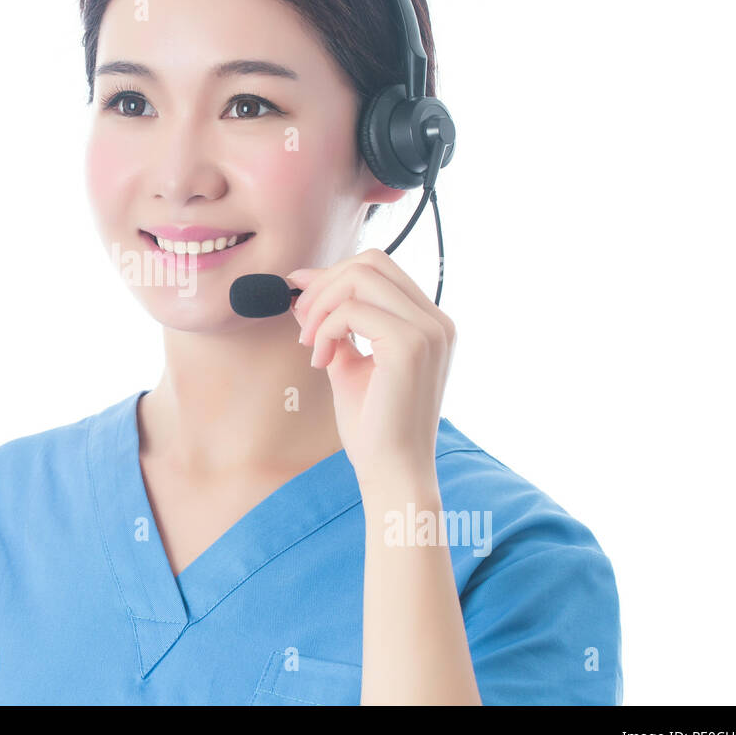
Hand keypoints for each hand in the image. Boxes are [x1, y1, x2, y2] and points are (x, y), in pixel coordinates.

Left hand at [288, 248, 455, 496]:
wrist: (392, 473)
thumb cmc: (374, 427)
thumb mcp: (350, 366)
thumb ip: (334, 327)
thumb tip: (303, 291)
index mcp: (429, 324)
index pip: (381, 268)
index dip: (334, 273)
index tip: (299, 290)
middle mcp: (436, 322)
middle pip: (372, 262)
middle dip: (325, 284)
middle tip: (301, 322)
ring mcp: (428, 331)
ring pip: (361, 277)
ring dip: (322, 305)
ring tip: (311, 345)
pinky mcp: (410, 346)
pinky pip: (353, 310)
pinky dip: (326, 328)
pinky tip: (320, 360)